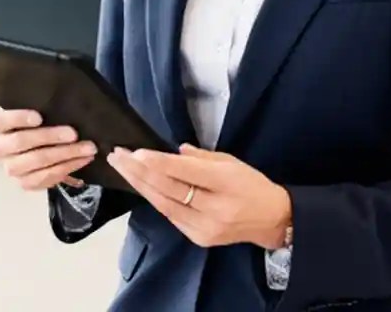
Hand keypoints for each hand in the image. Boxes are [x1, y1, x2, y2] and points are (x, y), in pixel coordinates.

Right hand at [0, 107, 98, 190]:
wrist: (36, 145)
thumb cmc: (37, 121)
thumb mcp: (34, 108)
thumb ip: (42, 104)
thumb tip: (64, 100)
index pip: (3, 120)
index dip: (20, 118)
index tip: (39, 117)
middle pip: (21, 142)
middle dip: (50, 137)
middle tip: (74, 134)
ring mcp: (11, 168)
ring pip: (36, 162)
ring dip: (65, 155)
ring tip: (87, 149)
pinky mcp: (24, 183)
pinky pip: (45, 179)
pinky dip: (67, 168)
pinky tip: (82, 160)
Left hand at [107, 143, 291, 249]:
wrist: (272, 220)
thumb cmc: (252, 185)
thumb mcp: (232, 162)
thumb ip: (201, 157)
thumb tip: (174, 152)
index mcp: (226, 183)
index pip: (185, 173)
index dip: (158, 163)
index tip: (135, 153)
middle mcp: (214, 208)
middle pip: (169, 189)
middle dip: (139, 171)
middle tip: (117, 156)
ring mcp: (205, 227)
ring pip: (164, 204)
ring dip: (140, 185)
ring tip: (122, 168)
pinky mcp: (199, 239)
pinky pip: (170, 216)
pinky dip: (154, 199)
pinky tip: (140, 186)